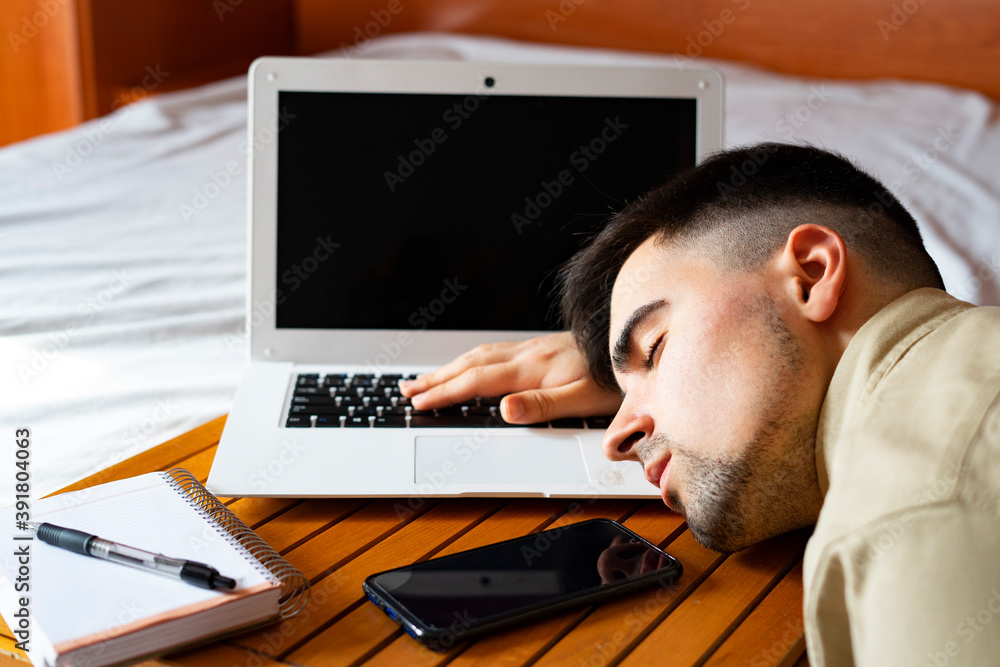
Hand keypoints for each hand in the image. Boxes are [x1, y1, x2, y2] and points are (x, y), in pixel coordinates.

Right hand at [399, 332, 621, 423]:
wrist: (637, 343)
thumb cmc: (613, 376)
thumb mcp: (583, 399)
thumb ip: (542, 404)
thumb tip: (504, 408)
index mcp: (531, 369)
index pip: (477, 382)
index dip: (445, 393)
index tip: (418, 402)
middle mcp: (527, 354)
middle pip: (469, 365)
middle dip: (436, 379)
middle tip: (406, 390)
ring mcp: (532, 348)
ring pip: (478, 356)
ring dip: (448, 367)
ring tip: (427, 378)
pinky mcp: (540, 347)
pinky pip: (492, 351)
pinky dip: (469, 360)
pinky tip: (469, 364)